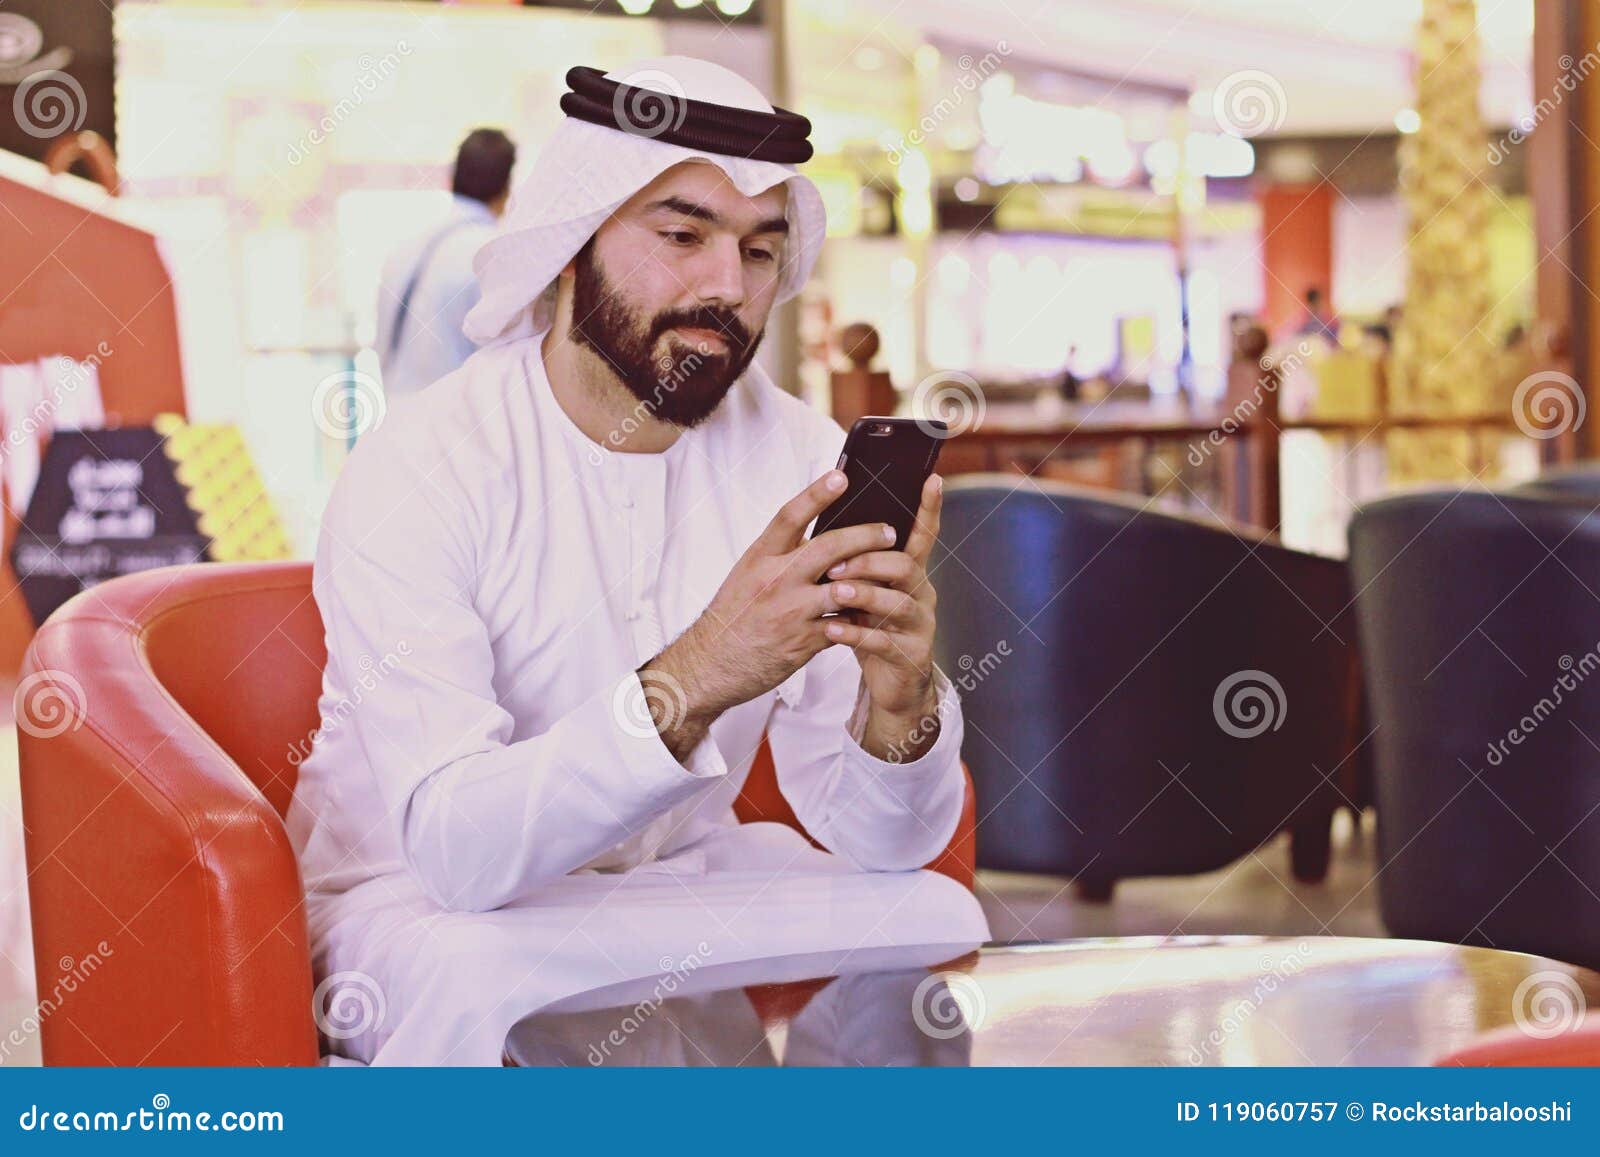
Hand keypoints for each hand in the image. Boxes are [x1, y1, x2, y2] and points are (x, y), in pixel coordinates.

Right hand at [640, 468, 897, 762]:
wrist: (710, 664)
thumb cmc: (732, 616)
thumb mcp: (747, 574)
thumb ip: (779, 554)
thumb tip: (815, 531)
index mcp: (759, 557)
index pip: (789, 516)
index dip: (816, 494)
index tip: (841, 476)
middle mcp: (775, 580)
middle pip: (829, 547)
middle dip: (864, 535)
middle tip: (888, 531)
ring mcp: (791, 611)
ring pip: (844, 588)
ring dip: (872, 578)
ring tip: (893, 570)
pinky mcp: (803, 642)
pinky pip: (844, 625)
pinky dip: (861, 617)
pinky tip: (876, 610)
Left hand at [821, 473, 943, 760]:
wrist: (894, 685)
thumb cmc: (874, 628)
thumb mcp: (867, 592)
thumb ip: (858, 564)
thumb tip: (830, 522)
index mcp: (911, 573)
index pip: (923, 534)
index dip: (930, 508)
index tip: (932, 479)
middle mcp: (921, 595)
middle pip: (906, 566)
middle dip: (870, 560)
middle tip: (835, 564)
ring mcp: (919, 626)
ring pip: (897, 603)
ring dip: (864, 594)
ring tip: (834, 591)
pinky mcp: (909, 656)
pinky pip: (882, 642)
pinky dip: (854, 634)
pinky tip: (830, 629)